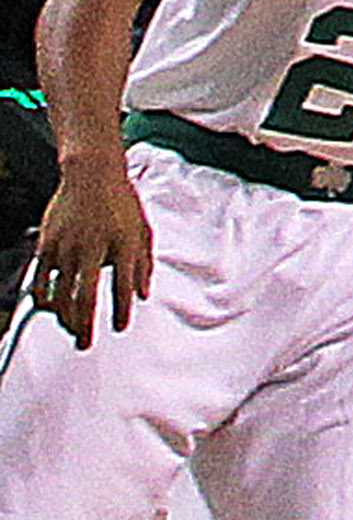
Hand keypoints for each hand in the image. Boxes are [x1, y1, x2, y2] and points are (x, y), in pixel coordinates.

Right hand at [24, 156, 155, 343]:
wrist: (91, 175)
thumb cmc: (120, 203)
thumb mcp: (142, 230)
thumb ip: (144, 264)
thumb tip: (144, 295)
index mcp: (121, 245)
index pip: (122, 287)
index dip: (121, 311)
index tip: (120, 327)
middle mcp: (92, 248)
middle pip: (84, 297)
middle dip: (84, 325)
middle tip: (84, 344)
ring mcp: (66, 247)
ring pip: (59, 293)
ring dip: (63, 317)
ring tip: (70, 329)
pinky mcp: (47, 244)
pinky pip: (40, 278)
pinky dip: (43, 297)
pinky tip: (48, 308)